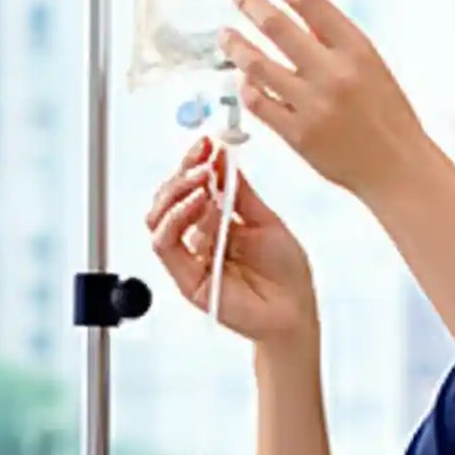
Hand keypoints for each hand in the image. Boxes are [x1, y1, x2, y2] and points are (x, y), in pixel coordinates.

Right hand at [146, 137, 317, 342]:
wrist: (295, 310)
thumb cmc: (286, 272)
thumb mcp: (266, 221)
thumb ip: (241, 193)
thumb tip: (223, 158)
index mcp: (216, 223)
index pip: (192, 188)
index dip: (195, 163)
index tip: (206, 144)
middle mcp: (198, 238)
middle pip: (169, 200)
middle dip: (183, 173)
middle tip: (202, 159)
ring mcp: (190, 258)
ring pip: (159, 219)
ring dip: (177, 193)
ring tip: (202, 180)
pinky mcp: (186, 279)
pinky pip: (167, 245)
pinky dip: (177, 220)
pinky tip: (197, 204)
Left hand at [219, 0, 430, 196]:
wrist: (398, 168)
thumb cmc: (388, 118)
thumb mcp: (372, 69)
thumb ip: (336, 45)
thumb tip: (293, 15)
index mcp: (357, 51)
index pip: (310, 2)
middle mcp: (334, 74)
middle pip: (278, 26)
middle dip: (251, 5)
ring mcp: (313, 105)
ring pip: (258, 65)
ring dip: (236, 45)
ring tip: (226, 35)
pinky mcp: (297, 134)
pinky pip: (258, 102)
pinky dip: (248, 88)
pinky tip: (245, 80)